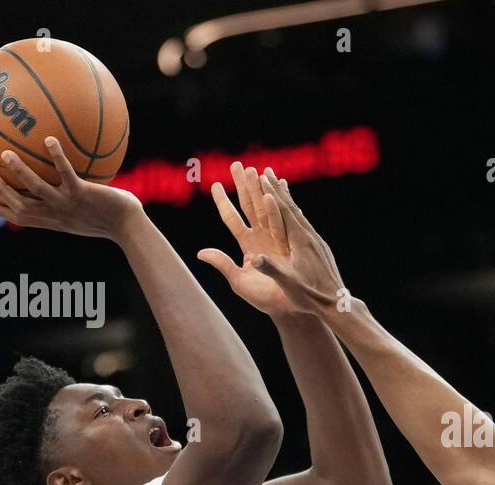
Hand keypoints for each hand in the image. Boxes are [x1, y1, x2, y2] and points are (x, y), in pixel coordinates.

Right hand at [0, 137, 142, 240]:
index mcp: (55, 221)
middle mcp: (58, 215)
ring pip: (36, 189)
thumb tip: (72, 185)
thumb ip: (74, 203)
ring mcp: (68, 204)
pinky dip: (57, 156)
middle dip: (1, 191)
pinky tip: (50, 139)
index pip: (22, 219)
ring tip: (5, 154)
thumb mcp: (88, 216)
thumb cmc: (113, 221)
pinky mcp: (82, 194)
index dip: (2, 211)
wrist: (131, 228)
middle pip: (21, 206)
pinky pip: (66, 172)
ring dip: (19, 172)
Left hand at [197, 162, 296, 315]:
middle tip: (238, 165)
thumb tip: (200, 253)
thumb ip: (223, 264)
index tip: (215, 184)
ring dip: (262, 188)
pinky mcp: (293, 240)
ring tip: (257, 169)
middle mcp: (262, 237)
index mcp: (248, 244)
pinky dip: (285, 199)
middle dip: (243, 185)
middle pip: (249, 205)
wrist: (293, 309)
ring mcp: (278, 236)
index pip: (232, 218)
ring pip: (267, 206)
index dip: (223, 202)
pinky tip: (282, 184)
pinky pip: (288, 215)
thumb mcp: (240, 282)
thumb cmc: (267, 299)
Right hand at [251, 173, 349, 318]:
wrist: (336, 305)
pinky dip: (296, 214)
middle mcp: (310, 237)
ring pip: (299, 215)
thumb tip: (252, 258)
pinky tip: (295, 213)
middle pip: (291, 207)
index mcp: (300, 242)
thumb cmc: (310, 296)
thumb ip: (271, 269)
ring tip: (278, 185)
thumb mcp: (288, 284)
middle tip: (265, 170)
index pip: (283, 211)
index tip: (261, 175)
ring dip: (286, 200)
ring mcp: (317, 242)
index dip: (272, 193)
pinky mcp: (320, 249)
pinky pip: (305, 226)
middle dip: (276, 189)